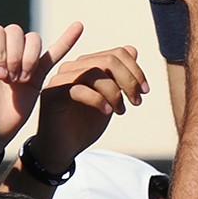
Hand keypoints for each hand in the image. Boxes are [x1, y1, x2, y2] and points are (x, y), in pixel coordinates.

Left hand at [0, 21, 82, 151]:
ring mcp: (22, 60)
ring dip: (30, 57)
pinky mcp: (37, 74)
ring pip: (34, 41)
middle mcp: (3, 49)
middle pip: (17, 33)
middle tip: (9, 80)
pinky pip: (54, 53)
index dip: (1, 50)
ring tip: (21, 80)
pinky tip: (78, 26)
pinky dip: (66, 40)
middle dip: (16, 54)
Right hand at [32, 46, 148, 172]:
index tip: (145, 90)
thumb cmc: (85, 125)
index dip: (135, 70)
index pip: (116, 53)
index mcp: (87, 65)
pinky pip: (78, 89)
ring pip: (94, 72)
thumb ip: (119, 77)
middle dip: (129, 80)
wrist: (63, 149)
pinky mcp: (52, 94)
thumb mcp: (109, 99)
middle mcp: (73, 67)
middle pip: (108, 60)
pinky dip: (98, 100)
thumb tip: (132, 49)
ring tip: (120, 111)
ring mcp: (61, 79)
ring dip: (114, 92)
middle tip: (136, 101)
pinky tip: (107, 112)